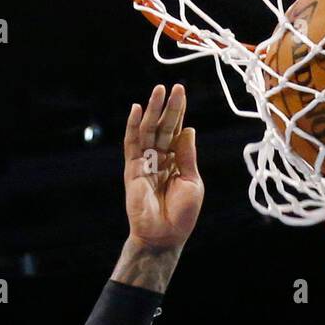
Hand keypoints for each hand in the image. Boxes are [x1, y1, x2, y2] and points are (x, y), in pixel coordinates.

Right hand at [124, 83, 203, 251]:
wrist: (165, 236)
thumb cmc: (182, 215)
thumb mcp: (192, 182)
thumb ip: (187, 156)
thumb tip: (189, 129)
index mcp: (176, 162)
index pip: (176, 132)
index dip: (179, 112)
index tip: (181, 92)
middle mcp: (160, 159)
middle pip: (163, 128)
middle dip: (168, 108)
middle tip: (173, 87)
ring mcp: (145, 163)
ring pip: (147, 132)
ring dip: (152, 111)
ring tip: (158, 91)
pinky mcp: (133, 169)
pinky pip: (131, 144)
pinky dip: (133, 127)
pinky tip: (138, 110)